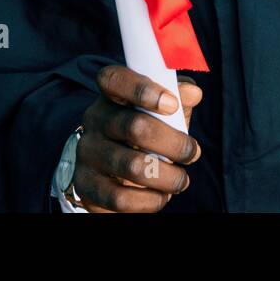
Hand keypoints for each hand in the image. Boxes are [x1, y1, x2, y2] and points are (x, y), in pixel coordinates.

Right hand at [69, 64, 204, 212]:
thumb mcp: (159, 109)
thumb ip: (177, 97)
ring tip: (180, 180)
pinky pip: (120, 198)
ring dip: (168, 176)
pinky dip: (150, 200)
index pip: (115, 80)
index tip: (172, 105)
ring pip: (132, 166)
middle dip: (174, 143)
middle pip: (134, 127)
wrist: (108, 167)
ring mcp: (87, 153)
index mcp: (111, 95)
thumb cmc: (142, 131)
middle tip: (192, 152)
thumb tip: (193, 93)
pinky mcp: (86, 186)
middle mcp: (94, 121)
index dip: (143, 89)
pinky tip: (161, 196)